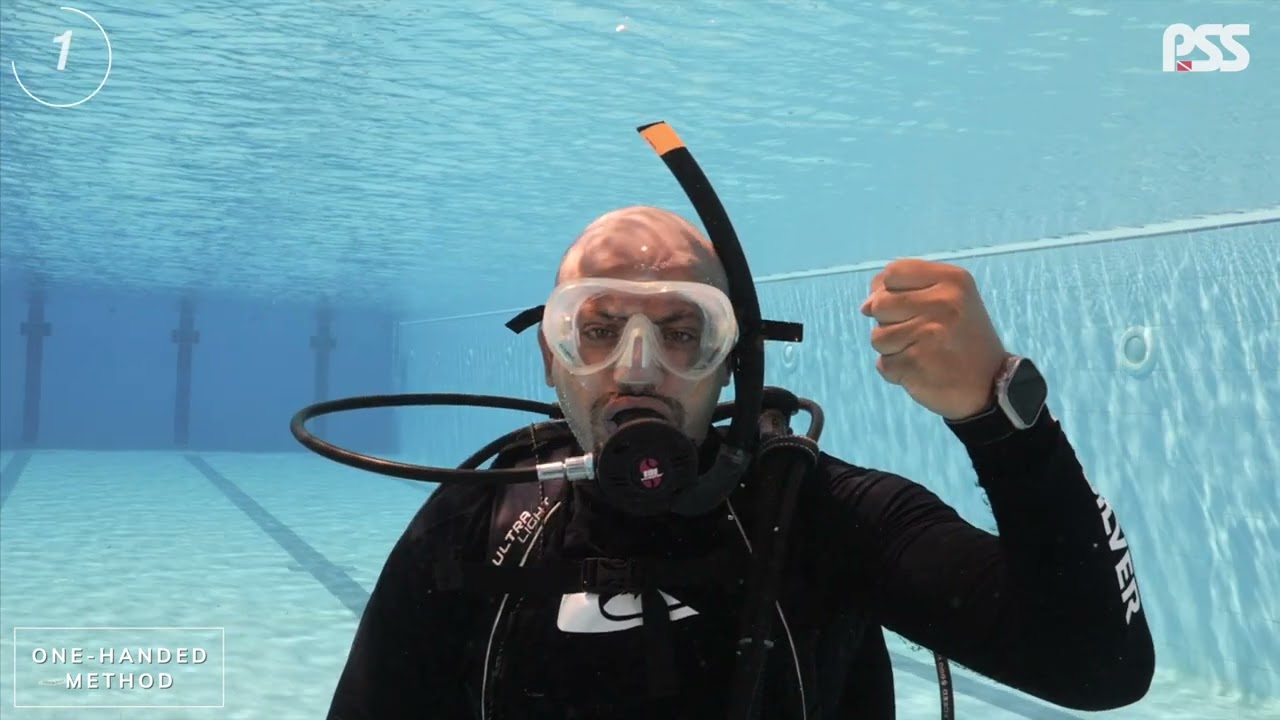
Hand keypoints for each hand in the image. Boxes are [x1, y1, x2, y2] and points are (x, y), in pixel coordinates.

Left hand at [859, 258, 1007, 419]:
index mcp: (951, 280)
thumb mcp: (948, 299)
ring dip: (892, 349)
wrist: (991, 384)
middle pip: (880, 304)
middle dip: (889, 322)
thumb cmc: (963, 337)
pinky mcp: (916, 362)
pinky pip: (884, 364)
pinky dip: (897, 371)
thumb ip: (904, 292)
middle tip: (919, 333)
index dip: (886, 290)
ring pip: (877, 336)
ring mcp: (928, 333)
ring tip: (921, 351)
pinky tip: (921, 369)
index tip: (904, 306)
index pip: (893, 272)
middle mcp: (942, 302)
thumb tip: (865, 305)